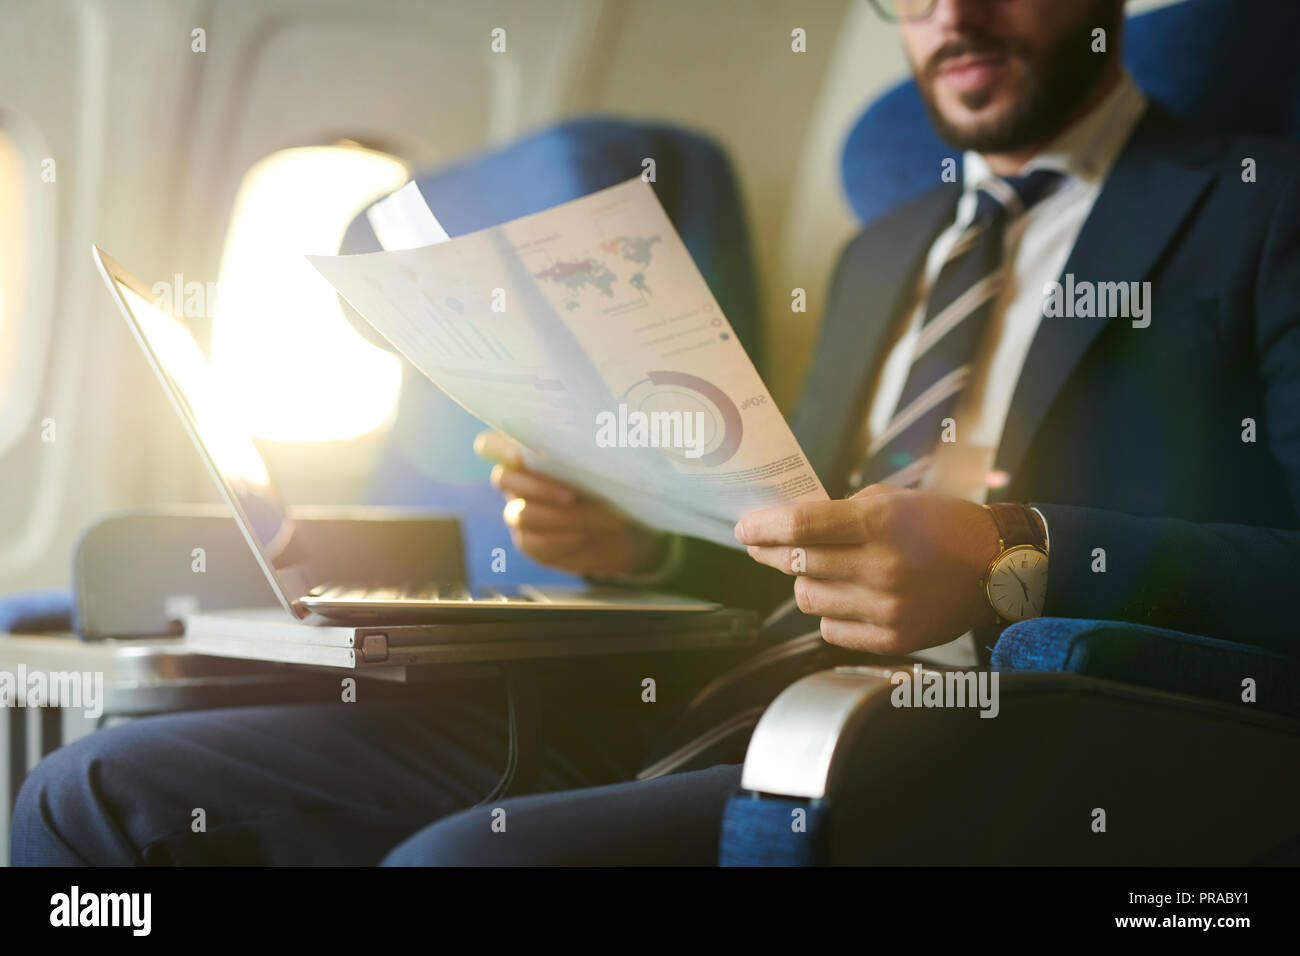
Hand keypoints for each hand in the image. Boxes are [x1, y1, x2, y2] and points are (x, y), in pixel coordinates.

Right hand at [475, 430, 668, 576]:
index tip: (518, 454)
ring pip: (522, 515)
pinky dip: (564, 539)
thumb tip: (579, 448)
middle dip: (537, 487)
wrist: (627, 528)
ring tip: (596, 519)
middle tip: (571, 496)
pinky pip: (536, 543)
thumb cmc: (615, 485)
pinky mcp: (530, 543)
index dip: (496, 447)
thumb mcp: (605, 466)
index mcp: (529, 453)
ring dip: (560, 518)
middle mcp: (517, 482)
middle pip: (503, 479)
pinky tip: (585, 535)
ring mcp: (519, 513)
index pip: (492, 444)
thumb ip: (584, 456)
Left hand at [734, 484, 1001, 654]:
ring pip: (808, 599)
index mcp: (879, 522)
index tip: (744, 529)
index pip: (799, 527)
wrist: (998, 567)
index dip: (762, 528)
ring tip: (825, 571)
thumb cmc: (941, 525)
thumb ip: (839, 512)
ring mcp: (887, 607)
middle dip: (772, 553)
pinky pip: (832, 629)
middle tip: (764, 546)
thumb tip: (785, 526)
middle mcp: (881, 566)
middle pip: (797, 564)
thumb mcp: (893, 500)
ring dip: (807, 582)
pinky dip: (832, 612)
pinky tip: (849, 597)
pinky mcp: (894, 638)